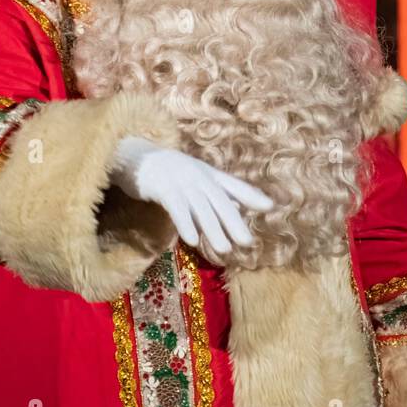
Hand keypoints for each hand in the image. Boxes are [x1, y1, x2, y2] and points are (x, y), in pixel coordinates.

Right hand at [110, 135, 273, 259]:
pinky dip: (185, 223)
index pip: (234, 185)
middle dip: (234, 222)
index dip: (251, 196)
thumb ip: (216, 193)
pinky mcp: (162, 188)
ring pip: (201, 208)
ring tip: (224, 249)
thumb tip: (239, 209)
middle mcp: (199, 176)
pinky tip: (192, 240)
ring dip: (213, 229)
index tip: (271, 207)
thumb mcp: (196, 178)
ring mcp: (181, 181)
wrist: (136, 157)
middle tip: (247, 242)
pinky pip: (177, 208)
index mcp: (209, 174)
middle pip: (220, 201)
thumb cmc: (169, 171)